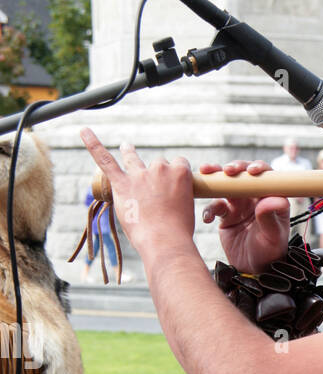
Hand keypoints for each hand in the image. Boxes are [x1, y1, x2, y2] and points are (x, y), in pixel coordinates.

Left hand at [80, 130, 193, 255]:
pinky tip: (84, 132)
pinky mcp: (122, 185)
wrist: (165, 241)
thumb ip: (177, 196)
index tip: (173, 184)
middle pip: (157, 163)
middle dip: (155, 174)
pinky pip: (105, 160)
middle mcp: (160, 169)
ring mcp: (139, 176)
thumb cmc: (178, 230)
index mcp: (179, 173)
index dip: (174, 174)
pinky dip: (93, 144)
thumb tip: (166, 200)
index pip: (177, 163)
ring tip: (126, 147)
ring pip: (133, 158)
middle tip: (155, 193)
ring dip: (129, 153)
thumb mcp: (187, 208)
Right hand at [201, 159, 290, 275]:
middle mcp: (255, 198)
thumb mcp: (273, 237)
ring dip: (216, 179)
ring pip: (226, 186)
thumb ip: (271, 218)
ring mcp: (239, 205)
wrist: (253, 270)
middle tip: (226, 171)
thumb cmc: (270, 253)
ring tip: (207, 173)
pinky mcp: (226, 215)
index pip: (266, 177)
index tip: (251, 171)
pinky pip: (215, 206)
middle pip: (243, 175)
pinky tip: (207, 219)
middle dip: (233, 168)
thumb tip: (274, 199)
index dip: (258, 168)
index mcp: (271, 198)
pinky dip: (209, 209)